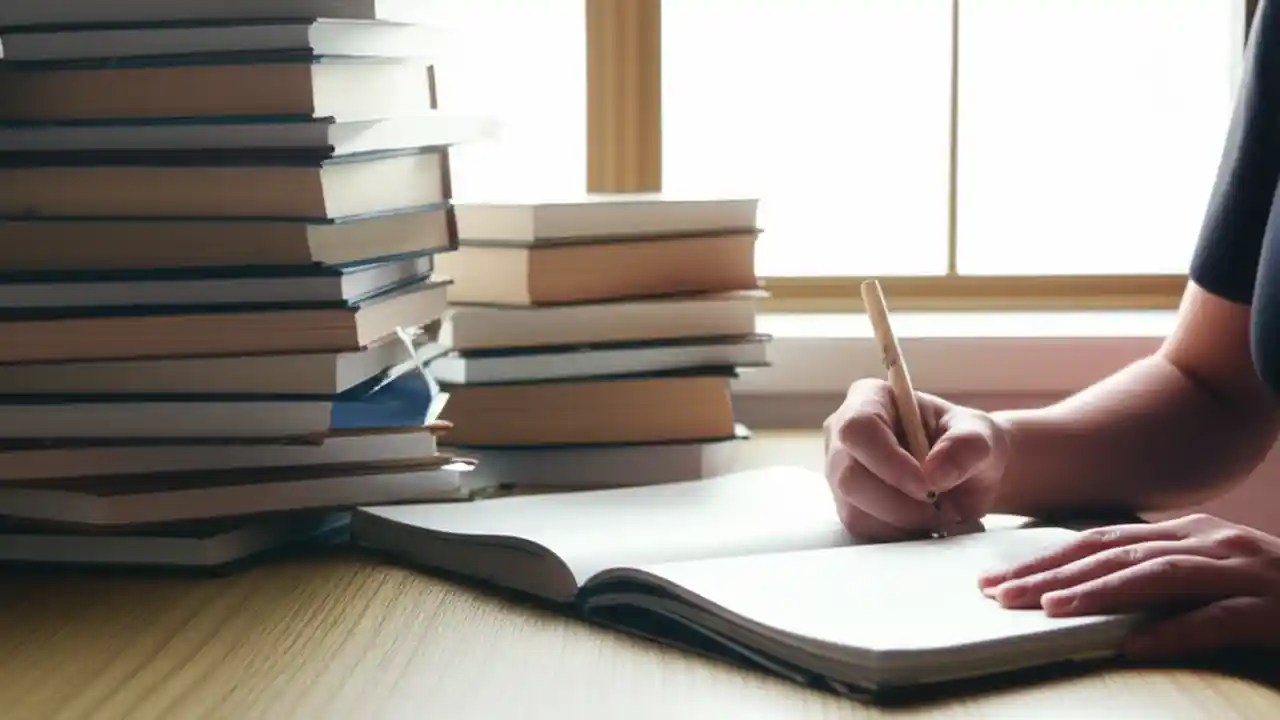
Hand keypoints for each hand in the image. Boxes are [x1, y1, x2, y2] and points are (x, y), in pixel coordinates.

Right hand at [823, 379, 1010, 540]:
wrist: (969, 474)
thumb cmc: (968, 443)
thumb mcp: (981, 435)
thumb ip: (966, 446)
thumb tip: (934, 475)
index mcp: (871, 399)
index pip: (859, 429)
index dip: (888, 461)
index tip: (927, 487)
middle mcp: (844, 435)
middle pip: (849, 476)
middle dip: (898, 503)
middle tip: (940, 510)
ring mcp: (841, 472)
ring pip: (854, 510)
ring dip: (902, 522)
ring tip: (939, 515)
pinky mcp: (849, 505)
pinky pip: (864, 530)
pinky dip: (899, 535)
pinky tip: (923, 523)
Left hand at [978, 514, 1279, 659]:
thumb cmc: (1274, 593)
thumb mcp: (1209, 575)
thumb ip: (1155, 576)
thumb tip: (1086, 590)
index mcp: (1187, 533)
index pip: (1099, 540)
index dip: (1044, 558)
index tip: (995, 580)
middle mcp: (1207, 542)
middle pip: (1114, 553)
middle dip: (1051, 574)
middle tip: (999, 594)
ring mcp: (1239, 572)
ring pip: (1155, 576)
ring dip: (1098, 593)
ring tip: (1050, 609)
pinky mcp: (1270, 610)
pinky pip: (1214, 621)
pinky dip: (1171, 632)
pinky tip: (1131, 646)